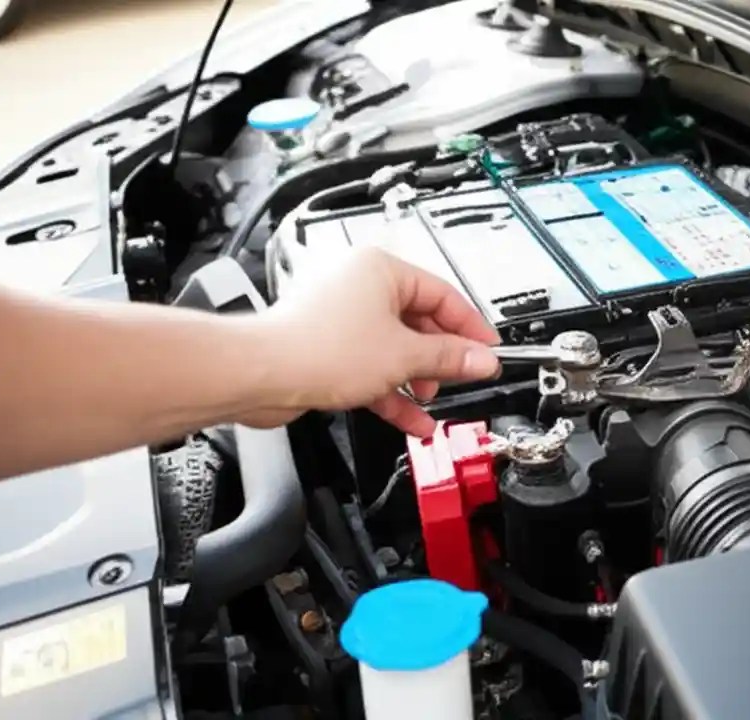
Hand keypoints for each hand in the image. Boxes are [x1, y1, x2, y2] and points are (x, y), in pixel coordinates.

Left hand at [248, 248, 500, 435]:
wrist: (262, 374)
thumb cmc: (318, 348)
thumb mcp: (404, 356)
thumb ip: (450, 359)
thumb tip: (482, 360)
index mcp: (381, 270)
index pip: (443, 294)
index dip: (470, 327)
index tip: (488, 352)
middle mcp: (361, 287)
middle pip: (419, 322)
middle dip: (441, 358)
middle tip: (464, 378)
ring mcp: (343, 319)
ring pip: (395, 349)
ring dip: (417, 379)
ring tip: (435, 402)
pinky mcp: (329, 349)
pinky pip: (373, 368)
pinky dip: (392, 392)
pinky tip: (412, 419)